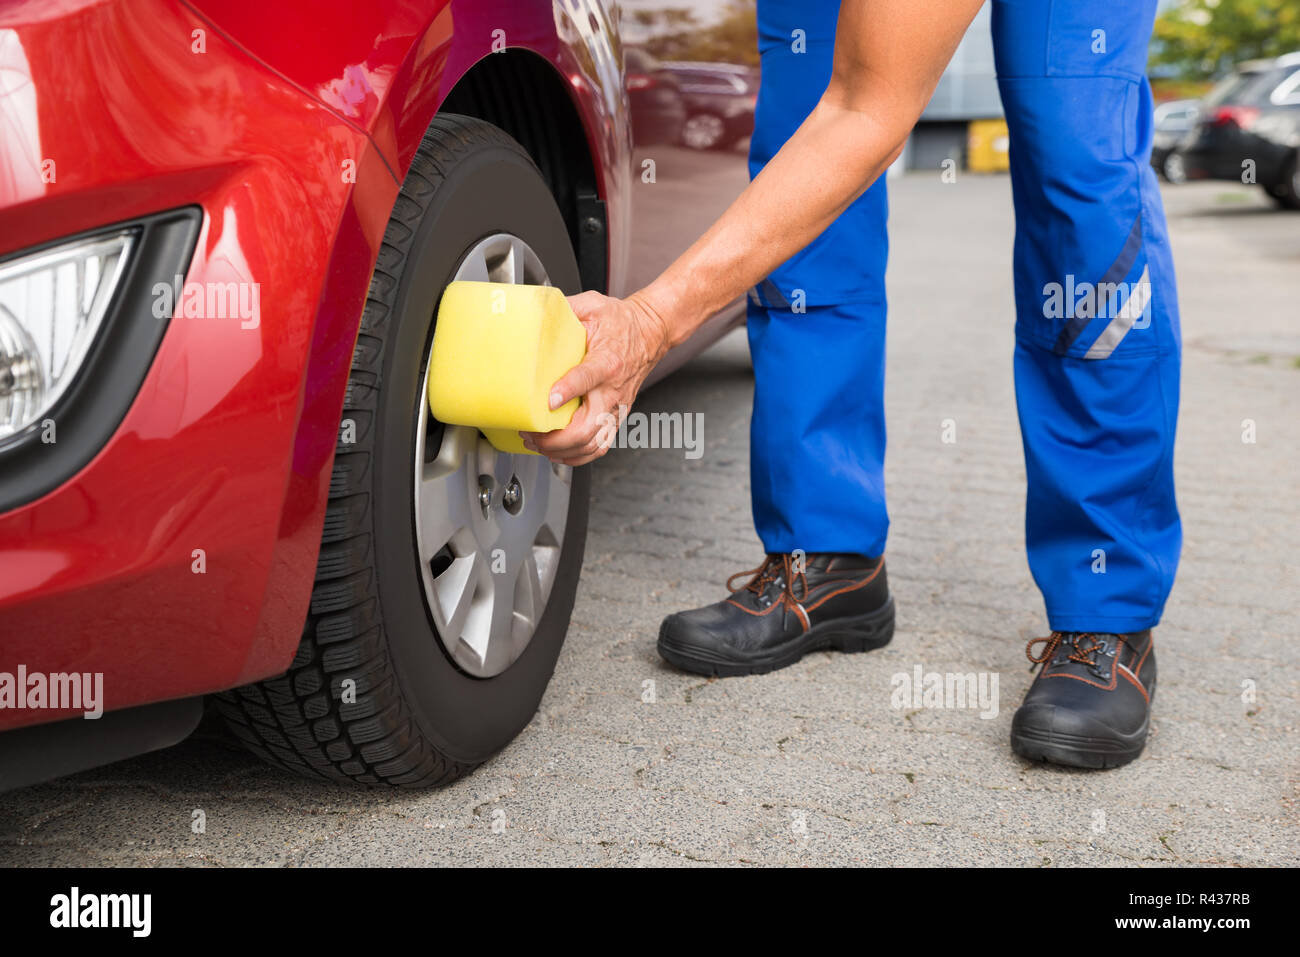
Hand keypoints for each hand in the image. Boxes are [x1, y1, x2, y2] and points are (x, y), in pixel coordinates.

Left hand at [522, 290, 668, 465]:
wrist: (652, 333)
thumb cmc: (622, 321)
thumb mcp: (592, 305)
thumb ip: (564, 311)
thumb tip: (534, 313)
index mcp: (606, 360)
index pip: (587, 378)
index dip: (568, 390)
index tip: (549, 400)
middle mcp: (613, 389)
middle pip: (587, 426)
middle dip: (555, 437)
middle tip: (531, 432)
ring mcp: (616, 406)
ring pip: (592, 442)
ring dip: (563, 450)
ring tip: (539, 444)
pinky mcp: (617, 415)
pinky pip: (600, 445)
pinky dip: (578, 456)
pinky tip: (560, 454)